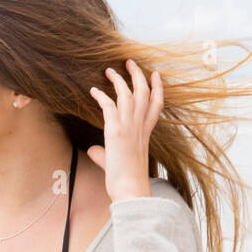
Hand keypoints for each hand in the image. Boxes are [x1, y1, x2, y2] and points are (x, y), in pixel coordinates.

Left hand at [86, 58, 161, 202]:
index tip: (155, 75)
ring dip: (119, 80)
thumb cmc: (126, 182)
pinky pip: (109, 106)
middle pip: (144, 93)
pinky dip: (101, 96)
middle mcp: (140, 127)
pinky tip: (93, 90)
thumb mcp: (115, 164)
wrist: (130, 190)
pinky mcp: (116, 131)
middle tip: (130, 62)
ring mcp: (129, 127)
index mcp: (146, 133)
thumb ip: (105, 154)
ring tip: (110, 69)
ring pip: (128, 94)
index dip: (157, 87)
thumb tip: (94, 150)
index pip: (156, 105)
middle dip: (138, 75)